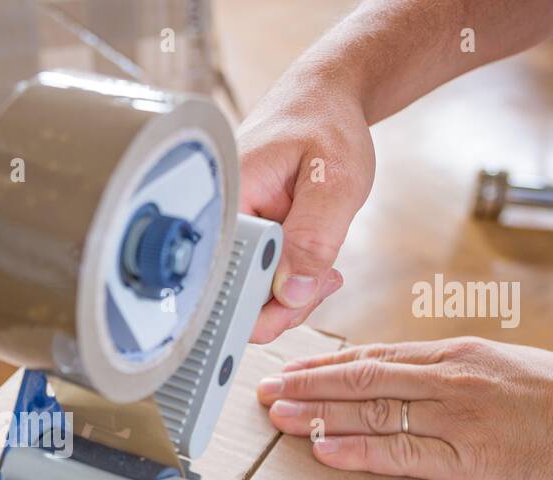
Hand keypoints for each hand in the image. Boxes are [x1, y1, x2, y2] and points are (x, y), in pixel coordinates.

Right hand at [238, 71, 375, 343]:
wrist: (322, 100)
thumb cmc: (326, 125)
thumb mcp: (334, 182)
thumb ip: (313, 239)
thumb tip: (291, 295)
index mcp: (225, 203)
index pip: (226, 282)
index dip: (266, 305)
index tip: (310, 291)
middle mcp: (217, 221)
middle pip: (233, 296)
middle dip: (284, 303)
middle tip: (325, 280)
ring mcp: (229, 232)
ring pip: (248, 293)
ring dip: (291, 294)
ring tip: (325, 269)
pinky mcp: (242, 238)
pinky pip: (258, 277)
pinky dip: (288, 281)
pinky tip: (314, 265)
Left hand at [256, 337, 552, 479]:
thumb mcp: (501, 368)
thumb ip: (450, 374)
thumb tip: (404, 380)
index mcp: (455, 356)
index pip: (374, 358)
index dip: (325, 366)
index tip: (290, 370)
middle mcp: (450, 379)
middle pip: (361, 380)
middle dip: (307, 386)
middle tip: (265, 391)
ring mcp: (458, 418)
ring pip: (373, 413)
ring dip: (319, 416)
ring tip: (279, 419)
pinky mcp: (471, 460)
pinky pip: (402, 455)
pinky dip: (358, 452)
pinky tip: (325, 451)